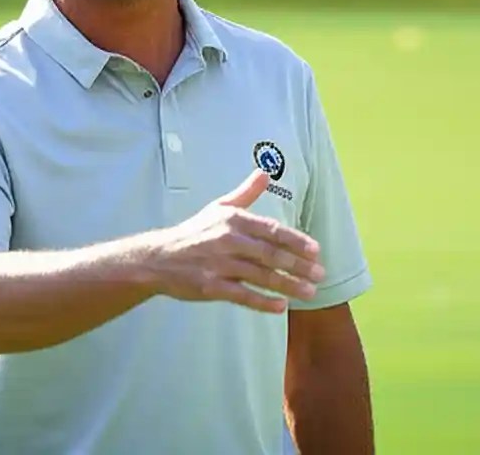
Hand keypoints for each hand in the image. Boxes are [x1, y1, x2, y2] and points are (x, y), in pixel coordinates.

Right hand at [147, 170, 324, 313]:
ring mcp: (219, 264)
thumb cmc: (193, 232)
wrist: (158, 258)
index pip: (272, 230)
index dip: (296, 241)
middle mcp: (228, 240)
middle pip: (271, 254)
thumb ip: (245, 193)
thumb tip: (265, 171)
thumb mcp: (218, 208)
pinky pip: (242, 295)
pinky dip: (263, 302)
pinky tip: (281, 307)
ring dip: (288, 285)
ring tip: (309, 293)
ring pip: (261, 276)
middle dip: (298, 266)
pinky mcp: (210, 286)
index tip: (316, 251)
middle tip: (320, 275)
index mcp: (233, 220)